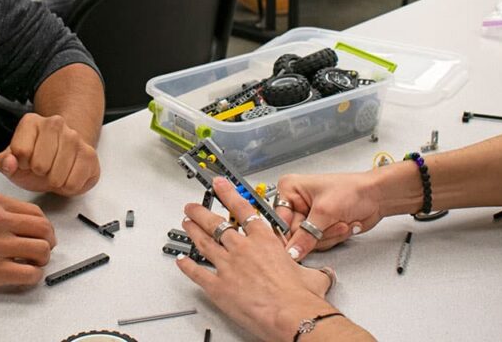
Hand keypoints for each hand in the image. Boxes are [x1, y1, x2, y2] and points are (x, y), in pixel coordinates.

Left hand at [0, 113, 99, 195]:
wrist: (62, 157)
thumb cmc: (35, 159)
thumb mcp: (13, 162)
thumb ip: (4, 162)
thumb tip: (9, 163)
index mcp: (31, 122)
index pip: (21, 151)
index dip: (22, 164)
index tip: (27, 162)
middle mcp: (55, 123)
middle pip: (40, 165)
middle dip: (39, 173)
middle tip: (43, 169)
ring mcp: (75, 137)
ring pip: (57, 176)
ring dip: (54, 181)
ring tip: (55, 172)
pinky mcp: (90, 154)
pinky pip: (73, 183)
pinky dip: (68, 187)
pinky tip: (67, 175)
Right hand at [0, 192, 56, 294]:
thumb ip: (2, 211)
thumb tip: (27, 222)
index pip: (36, 213)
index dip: (44, 226)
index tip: (42, 234)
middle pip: (44, 230)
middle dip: (48, 241)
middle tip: (43, 249)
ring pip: (42, 251)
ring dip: (43, 259)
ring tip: (33, 263)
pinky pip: (30, 274)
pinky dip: (34, 276)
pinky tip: (25, 275)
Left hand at [177, 178, 337, 341]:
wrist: (290, 316)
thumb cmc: (300, 297)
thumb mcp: (311, 274)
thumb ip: (311, 270)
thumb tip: (320, 274)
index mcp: (264, 240)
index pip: (242, 209)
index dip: (227, 194)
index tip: (219, 185)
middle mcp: (242, 249)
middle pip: (216, 224)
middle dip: (201, 213)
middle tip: (193, 207)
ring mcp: (227, 266)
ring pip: (204, 243)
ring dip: (193, 232)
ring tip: (186, 224)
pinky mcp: (218, 287)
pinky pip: (197, 273)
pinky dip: (187, 267)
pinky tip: (181, 261)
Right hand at [275, 171, 381, 260]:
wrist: (376, 197)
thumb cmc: (353, 190)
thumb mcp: (325, 212)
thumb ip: (306, 235)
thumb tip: (292, 252)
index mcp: (290, 190)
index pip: (279, 220)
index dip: (290, 234)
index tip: (298, 241)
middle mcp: (296, 203)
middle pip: (294, 234)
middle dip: (317, 233)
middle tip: (331, 223)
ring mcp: (308, 217)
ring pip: (307, 242)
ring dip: (328, 236)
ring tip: (340, 221)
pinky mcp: (319, 228)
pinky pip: (319, 244)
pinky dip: (333, 238)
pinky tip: (343, 225)